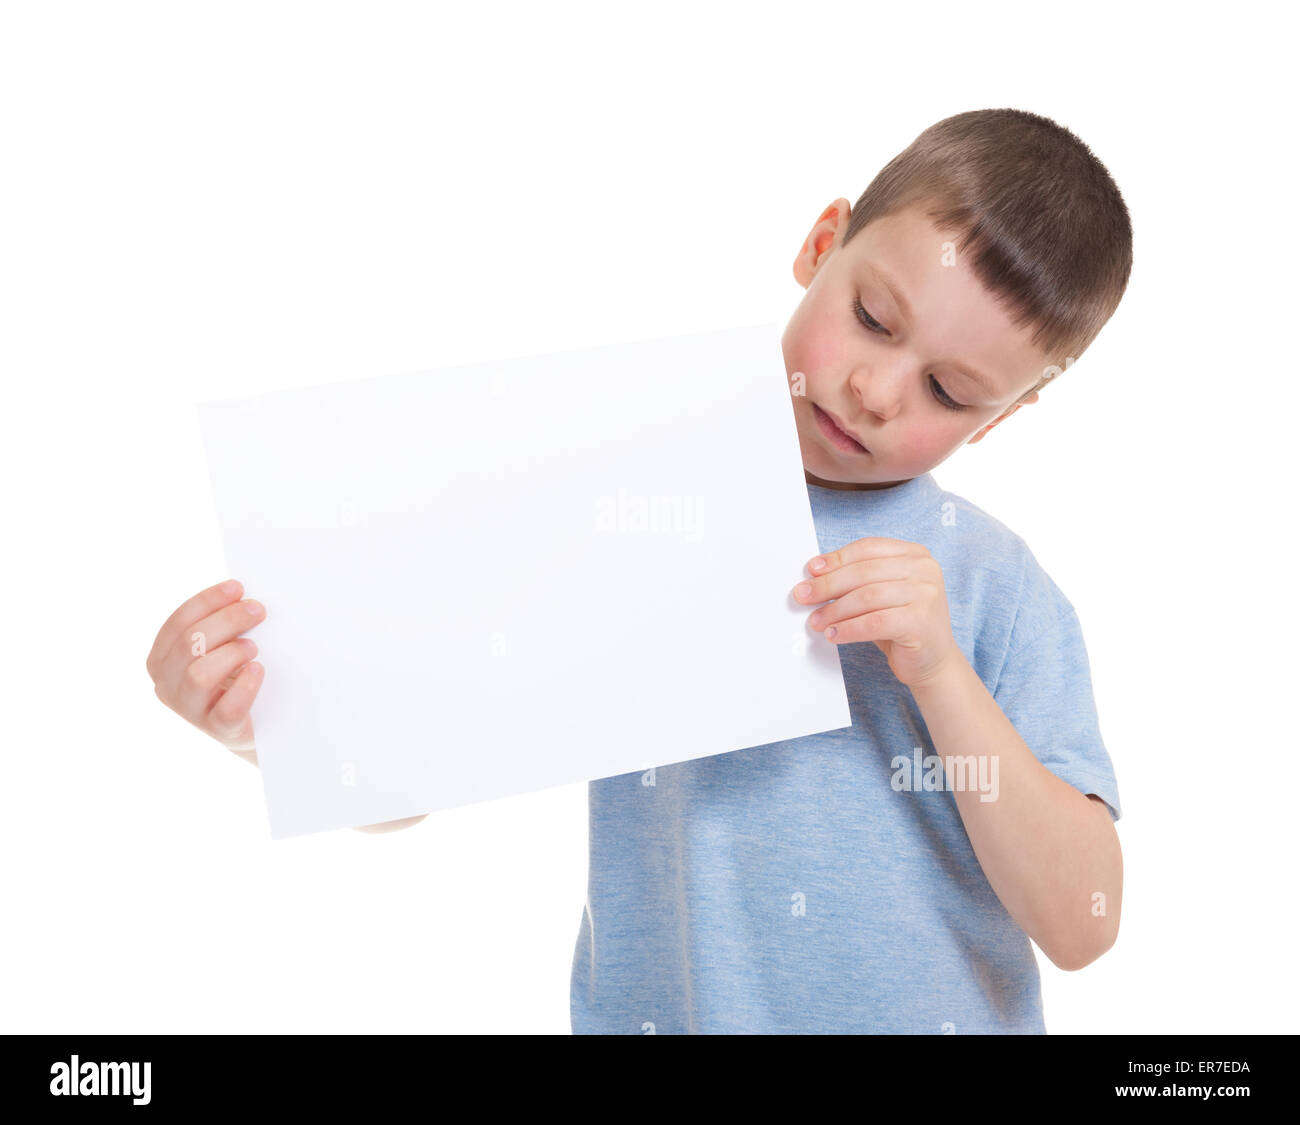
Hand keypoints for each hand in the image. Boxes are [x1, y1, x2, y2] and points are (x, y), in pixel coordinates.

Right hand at [146, 579, 265, 752]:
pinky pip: (228, 708)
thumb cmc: (233, 676)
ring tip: (253, 648)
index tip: (238, 587)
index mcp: (162, 658)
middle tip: (258, 610)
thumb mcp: (218, 648)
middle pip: (190, 644)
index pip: (178, 623)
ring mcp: (189, 709)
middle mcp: (167, 684)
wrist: (253, 723)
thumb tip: (242, 597)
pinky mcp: (217, 729)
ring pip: (199, 675)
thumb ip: (219, 627)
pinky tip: (258, 670)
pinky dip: (245, 686)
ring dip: (231, 653)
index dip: (208, 601)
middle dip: (226, 620)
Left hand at [792, 537, 962, 688]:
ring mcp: (927, 594)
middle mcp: (925, 569)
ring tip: (817, 621)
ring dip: (835, 610)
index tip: (812, 570)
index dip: (836, 558)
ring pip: (866, 597)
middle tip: (804, 596)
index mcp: (915, 554)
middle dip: (828, 585)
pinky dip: (849, 629)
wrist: (933, 662)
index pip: (867, 548)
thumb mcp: (880, 594)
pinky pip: (874, 623)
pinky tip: (835, 635)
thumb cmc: (901, 625)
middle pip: (864, 572)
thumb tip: (815, 573)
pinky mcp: (921, 622)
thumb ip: (856, 579)